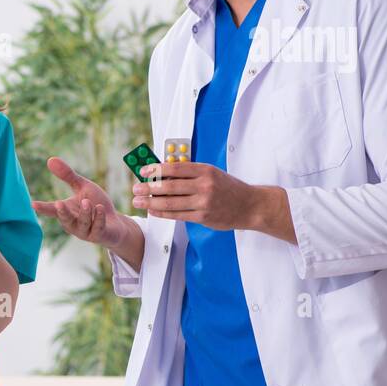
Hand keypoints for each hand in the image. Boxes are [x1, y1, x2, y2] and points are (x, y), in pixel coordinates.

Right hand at [32, 156, 131, 248]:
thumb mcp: (83, 187)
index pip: (52, 210)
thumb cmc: (96, 204)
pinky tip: (100, 208)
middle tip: (59, 203)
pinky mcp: (99, 235)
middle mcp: (73, 224)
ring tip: (87, 202)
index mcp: (67, 212)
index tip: (33, 204)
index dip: (43, 207)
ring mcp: (85, 232)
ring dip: (85, 213)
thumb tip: (50, 159)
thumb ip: (68, 176)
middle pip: (65, 220)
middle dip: (63, 212)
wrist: (115, 224)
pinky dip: (99, 217)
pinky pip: (97, 227)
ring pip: (82, 224)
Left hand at [133, 160, 273, 230]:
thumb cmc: (227, 187)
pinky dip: (162, 213)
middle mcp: (205, 185)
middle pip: (170, 186)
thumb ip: (189, 173)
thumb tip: (161, 173)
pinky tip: (153, 210)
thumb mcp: (212, 173)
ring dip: (151, 202)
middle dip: (149, 187)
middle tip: (135, 188)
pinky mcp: (203, 217)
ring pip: (171, 202)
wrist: (250, 206)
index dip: (156, 169)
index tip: (143, 171)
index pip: (175, 168)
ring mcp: (204, 202)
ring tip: (138, 201)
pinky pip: (178, 215)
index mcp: (205, 170)